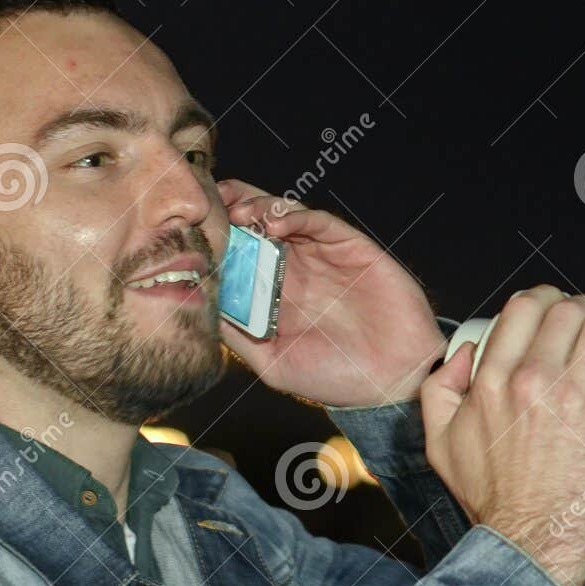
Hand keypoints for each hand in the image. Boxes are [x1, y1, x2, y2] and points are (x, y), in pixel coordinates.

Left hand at [218, 179, 445, 406]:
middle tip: (212, 205)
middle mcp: (295, 268)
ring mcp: (322, 255)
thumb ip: (240, 336)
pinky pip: (319, 221)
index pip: (239, 253)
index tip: (193, 229)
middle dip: (232, 208)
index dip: (218, 236)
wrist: (391, 380)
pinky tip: (275, 222)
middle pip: (257, 224)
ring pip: (284, 214)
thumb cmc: (334, 378)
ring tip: (241, 213)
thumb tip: (199, 310)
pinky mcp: (349, 246)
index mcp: (274, 292)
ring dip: (259, 206)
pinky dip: (295, 215)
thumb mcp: (273, 363)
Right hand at [419, 285, 584, 585]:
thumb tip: (463, 355)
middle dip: (582, 303)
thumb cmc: (493, 499)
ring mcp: (578, 395)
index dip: (544, 298)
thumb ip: (439, 391)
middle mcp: (535, 380)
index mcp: (493, 381)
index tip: (555, 306)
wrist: (532, 540)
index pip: (523, 308)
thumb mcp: (441, 444)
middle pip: (566, 309)